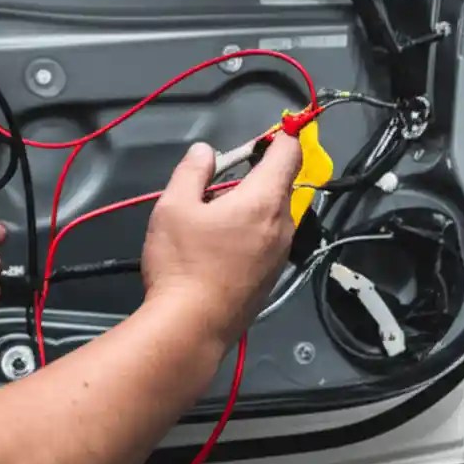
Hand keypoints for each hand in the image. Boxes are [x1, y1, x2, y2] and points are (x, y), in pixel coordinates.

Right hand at [141, 137, 301, 345]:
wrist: (191, 328)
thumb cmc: (182, 263)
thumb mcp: (174, 207)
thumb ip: (192, 171)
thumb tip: (205, 152)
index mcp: (264, 201)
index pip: (289, 154)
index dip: (280, 137)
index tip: (265, 135)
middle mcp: (282, 226)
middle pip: (282, 185)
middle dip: (258, 174)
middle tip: (221, 178)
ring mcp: (280, 255)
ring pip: (275, 215)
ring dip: (254, 205)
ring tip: (217, 214)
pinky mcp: (272, 278)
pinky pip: (269, 241)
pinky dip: (253, 232)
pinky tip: (222, 245)